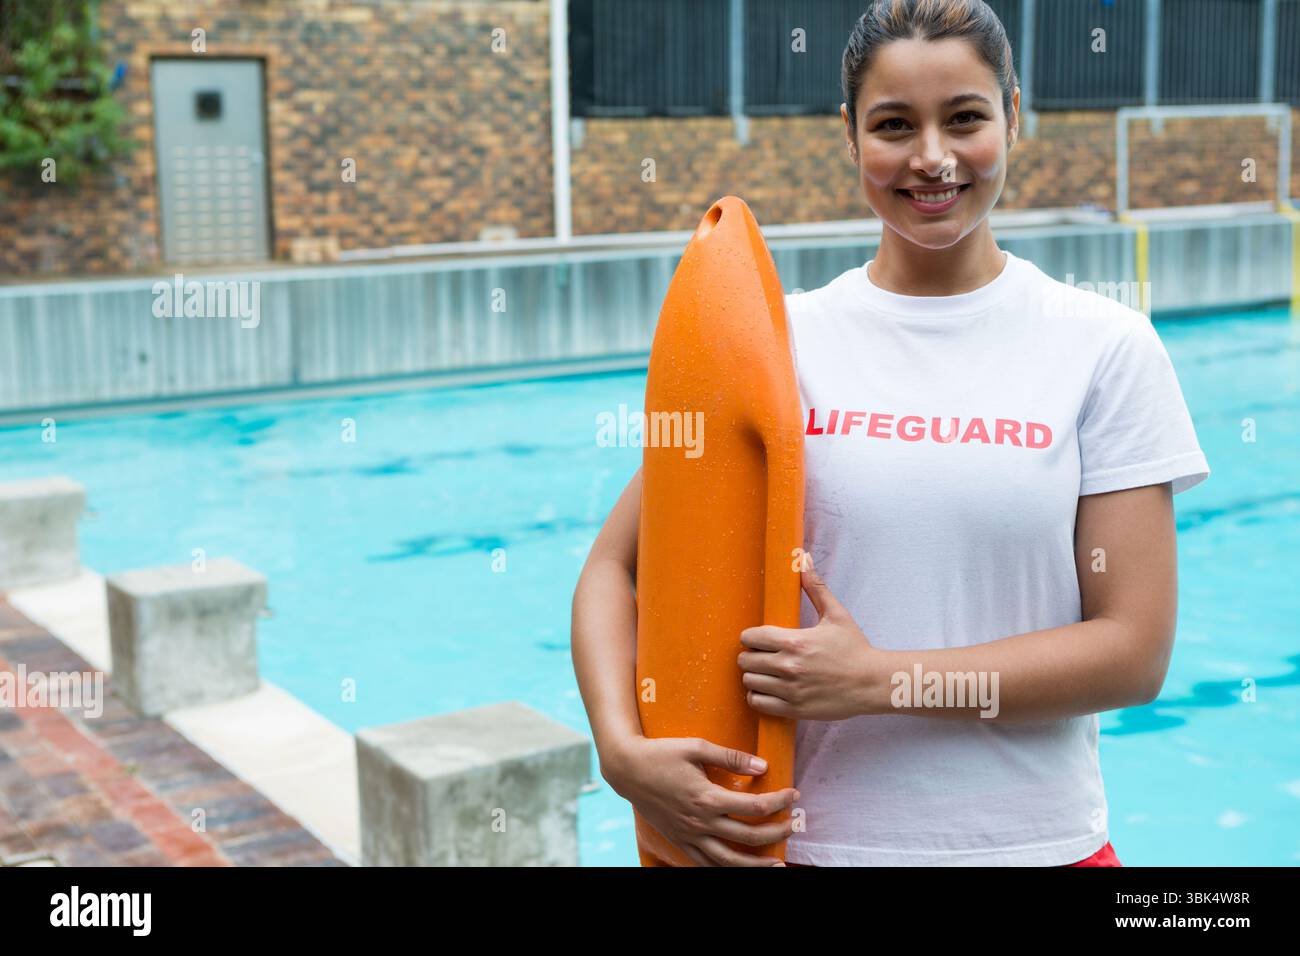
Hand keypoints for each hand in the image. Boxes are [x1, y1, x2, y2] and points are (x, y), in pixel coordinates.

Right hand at [601, 736, 798, 866]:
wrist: (627, 769)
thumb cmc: (661, 753)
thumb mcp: (696, 747)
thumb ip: (731, 757)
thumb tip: (763, 767)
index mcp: (707, 797)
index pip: (754, 807)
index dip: (779, 802)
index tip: (794, 794)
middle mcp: (700, 822)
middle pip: (747, 837)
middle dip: (776, 833)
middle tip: (793, 826)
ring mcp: (688, 835)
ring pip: (728, 860)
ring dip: (755, 865)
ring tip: (776, 864)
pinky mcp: (679, 840)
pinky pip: (706, 863)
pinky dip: (726, 868)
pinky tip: (740, 867)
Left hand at [738, 565, 886, 720]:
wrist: (872, 683)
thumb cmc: (854, 648)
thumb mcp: (836, 615)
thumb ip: (815, 588)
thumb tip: (803, 559)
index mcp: (795, 642)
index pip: (750, 638)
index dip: (751, 637)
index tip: (760, 639)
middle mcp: (789, 666)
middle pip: (745, 661)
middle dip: (751, 656)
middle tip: (763, 656)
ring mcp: (790, 690)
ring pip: (749, 682)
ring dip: (754, 677)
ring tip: (766, 673)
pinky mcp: (793, 709)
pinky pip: (758, 703)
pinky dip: (759, 696)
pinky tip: (770, 689)